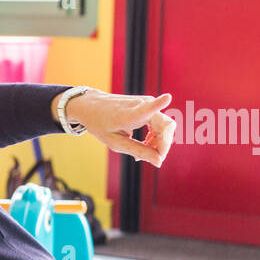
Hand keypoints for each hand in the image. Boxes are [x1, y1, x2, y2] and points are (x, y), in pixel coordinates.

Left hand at [58, 89, 175, 167]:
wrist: (92, 106)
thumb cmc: (101, 124)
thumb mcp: (115, 143)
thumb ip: (138, 151)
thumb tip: (159, 162)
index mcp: (128, 115)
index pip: (146, 108)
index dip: (158, 104)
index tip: (167, 98)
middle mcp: (141, 104)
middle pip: (167, 126)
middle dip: (163, 146)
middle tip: (150, 158)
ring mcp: (147, 102)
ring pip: (167, 126)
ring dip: (160, 142)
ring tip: (143, 150)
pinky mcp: (149, 104)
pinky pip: (162, 124)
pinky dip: (157, 136)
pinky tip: (146, 143)